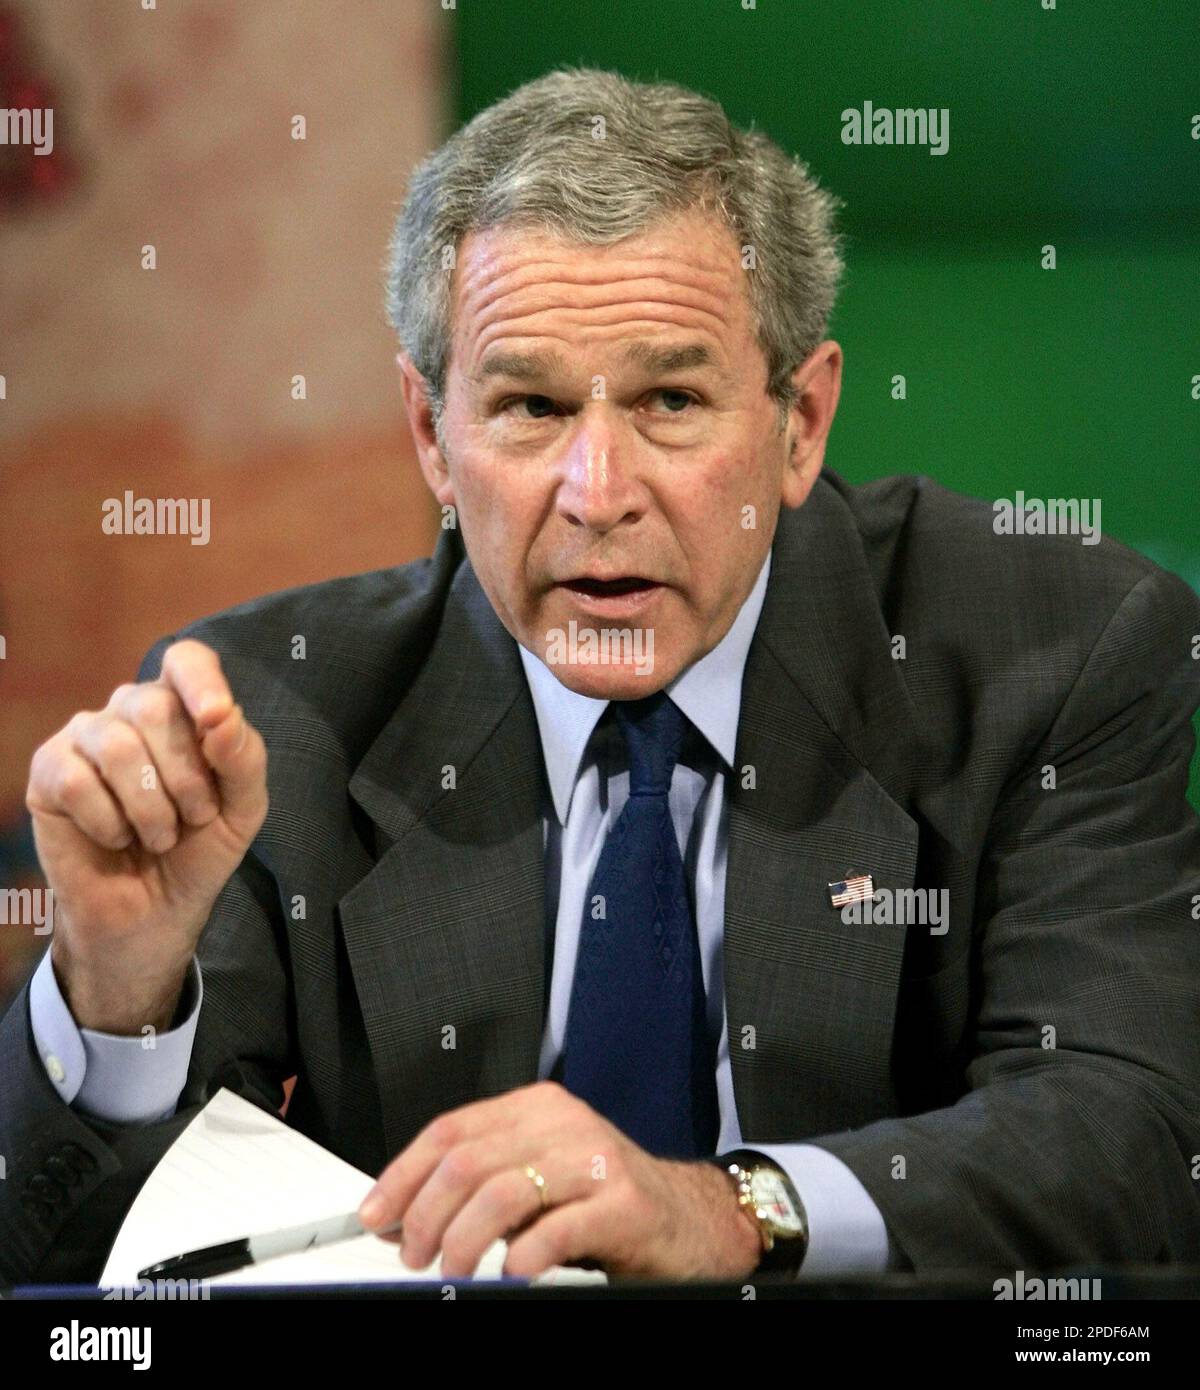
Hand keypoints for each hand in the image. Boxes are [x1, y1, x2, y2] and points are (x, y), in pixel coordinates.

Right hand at [25, 639, 267, 1033]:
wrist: (155, 910)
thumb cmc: (200, 848)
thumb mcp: (242, 808)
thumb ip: (243, 758)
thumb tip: (223, 714)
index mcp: (183, 707)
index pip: (188, 661)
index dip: (202, 682)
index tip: (216, 717)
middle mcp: (131, 710)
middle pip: (156, 706)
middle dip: (187, 777)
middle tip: (194, 818)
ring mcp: (86, 735)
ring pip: (117, 745)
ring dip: (151, 807)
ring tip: (160, 836)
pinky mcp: (49, 769)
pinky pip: (76, 780)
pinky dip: (108, 822)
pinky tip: (116, 837)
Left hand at [357, 1080, 763, 1279]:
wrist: (689, 1217)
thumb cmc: (607, 1198)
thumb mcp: (540, 1176)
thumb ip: (481, 1184)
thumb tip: (402, 1215)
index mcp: (538, 1107)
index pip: (451, 1130)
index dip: (404, 1175)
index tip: (376, 1215)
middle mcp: (565, 1124)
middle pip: (467, 1162)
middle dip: (425, 1216)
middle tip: (413, 1254)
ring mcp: (596, 1160)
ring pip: (502, 1193)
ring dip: (463, 1243)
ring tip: (454, 1272)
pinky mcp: (624, 1204)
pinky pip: (553, 1232)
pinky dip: (519, 1262)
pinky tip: (510, 1276)